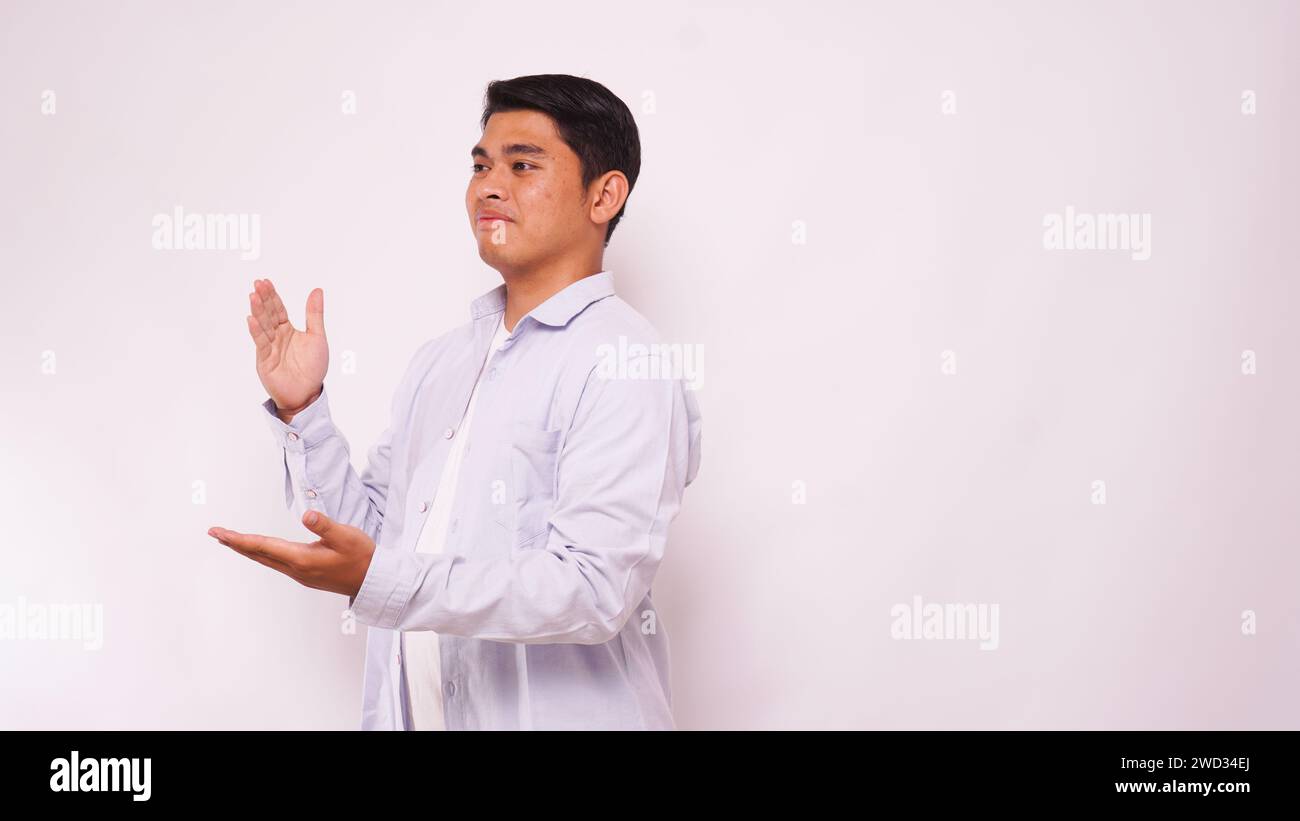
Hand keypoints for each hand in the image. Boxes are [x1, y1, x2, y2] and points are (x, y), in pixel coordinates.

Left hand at [207, 511, 374, 598]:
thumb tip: (306, 515)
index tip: (219, 532)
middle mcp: (296, 569)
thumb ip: (325, 525)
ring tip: (231, 539)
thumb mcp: (346, 536)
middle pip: (258, 554)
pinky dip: (261, 553)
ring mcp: (300, 574)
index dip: (238, 538)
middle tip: (215, 533)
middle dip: (235, 543)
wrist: (374, 581)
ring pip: (265, 559)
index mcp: (302, 559)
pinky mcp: (306, 574)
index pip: (262, 546)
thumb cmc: (362, 557)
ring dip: (246, 549)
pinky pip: (275, 562)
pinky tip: (259, 550)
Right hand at [247, 279, 327, 414]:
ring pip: (263, 326)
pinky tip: (251, 319)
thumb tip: (317, 290)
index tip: (265, 282)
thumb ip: (314, 314)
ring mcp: (269, 347)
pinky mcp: (265, 359)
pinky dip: (256, 331)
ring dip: (258, 311)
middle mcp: (277, 336)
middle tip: (257, 283)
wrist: (308, 393)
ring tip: (253, 296)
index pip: (278, 309)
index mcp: (288, 330)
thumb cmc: (313, 367)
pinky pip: (260, 342)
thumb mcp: (317, 336)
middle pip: (268, 314)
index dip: (272, 296)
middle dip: (263, 299)